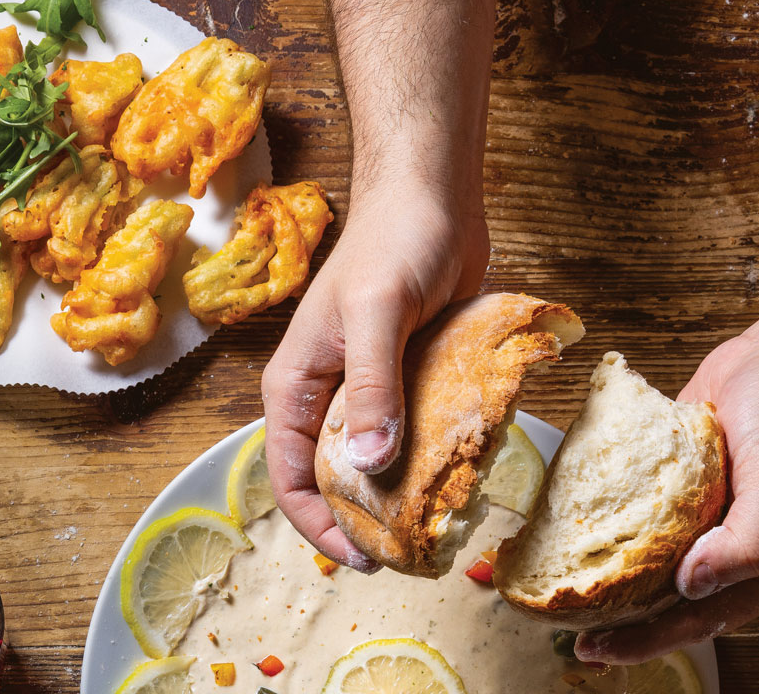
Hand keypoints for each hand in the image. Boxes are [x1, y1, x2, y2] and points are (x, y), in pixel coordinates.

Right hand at [261, 185, 488, 569]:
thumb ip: (371, 386)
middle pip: (335, 478)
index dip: (320, 526)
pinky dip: (434, 458)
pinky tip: (466, 474)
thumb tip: (366, 466)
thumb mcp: (377, 313)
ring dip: (405, 493)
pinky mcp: (411, 378)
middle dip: (367, 518)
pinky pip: (416, 432)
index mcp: (296, 385)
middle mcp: (327, 395)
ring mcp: (371, 388)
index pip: (291, 477)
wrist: (434, 198)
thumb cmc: (393, 243)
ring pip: (379, 461)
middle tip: (415, 551)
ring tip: (444, 524)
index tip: (364, 559)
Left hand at [575, 329, 758, 663]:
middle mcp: (733, 557)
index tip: (596, 648)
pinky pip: (645, 525)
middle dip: (622, 624)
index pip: (699, 621)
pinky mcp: (683, 495)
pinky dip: (614, 533)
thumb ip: (747, 544)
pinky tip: (575, 535)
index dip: (647, 641)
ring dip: (613, 585)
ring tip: (563, 595)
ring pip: (653, 570)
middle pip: (670, 606)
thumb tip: (691, 587)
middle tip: (567, 634)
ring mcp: (706, 526)